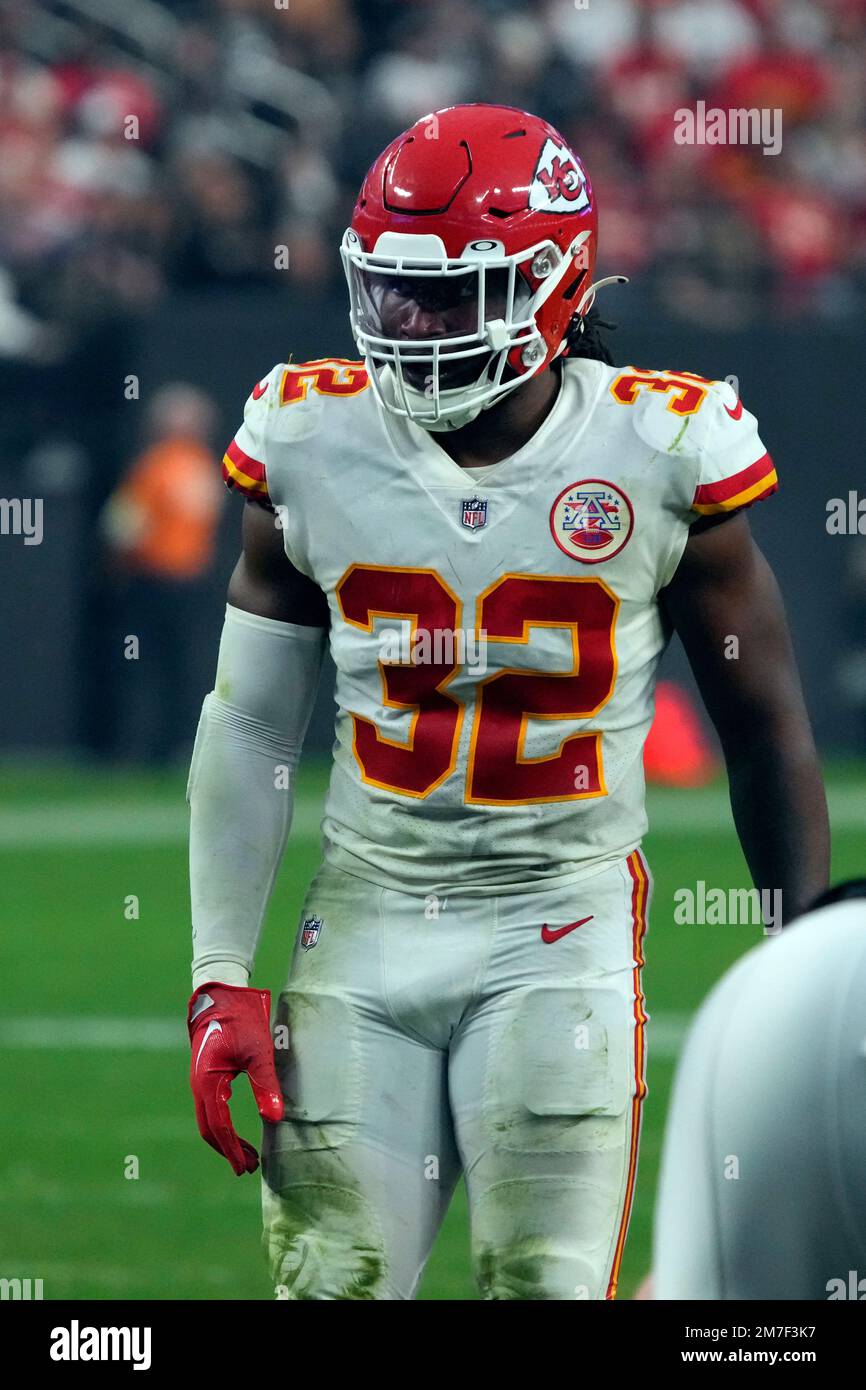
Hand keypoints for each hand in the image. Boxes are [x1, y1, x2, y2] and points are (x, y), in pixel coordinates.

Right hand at [187, 982, 283, 1174]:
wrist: (221, 993)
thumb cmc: (241, 1019)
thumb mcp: (259, 1051)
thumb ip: (266, 1085)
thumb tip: (275, 1119)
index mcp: (208, 1081)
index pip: (219, 1126)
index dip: (232, 1149)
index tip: (246, 1168)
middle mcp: (198, 1084)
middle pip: (209, 1128)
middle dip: (227, 1150)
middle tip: (247, 1168)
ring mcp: (199, 1080)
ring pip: (208, 1119)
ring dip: (224, 1139)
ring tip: (244, 1155)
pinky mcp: (205, 1074)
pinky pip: (210, 1107)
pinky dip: (222, 1124)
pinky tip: (235, 1130)